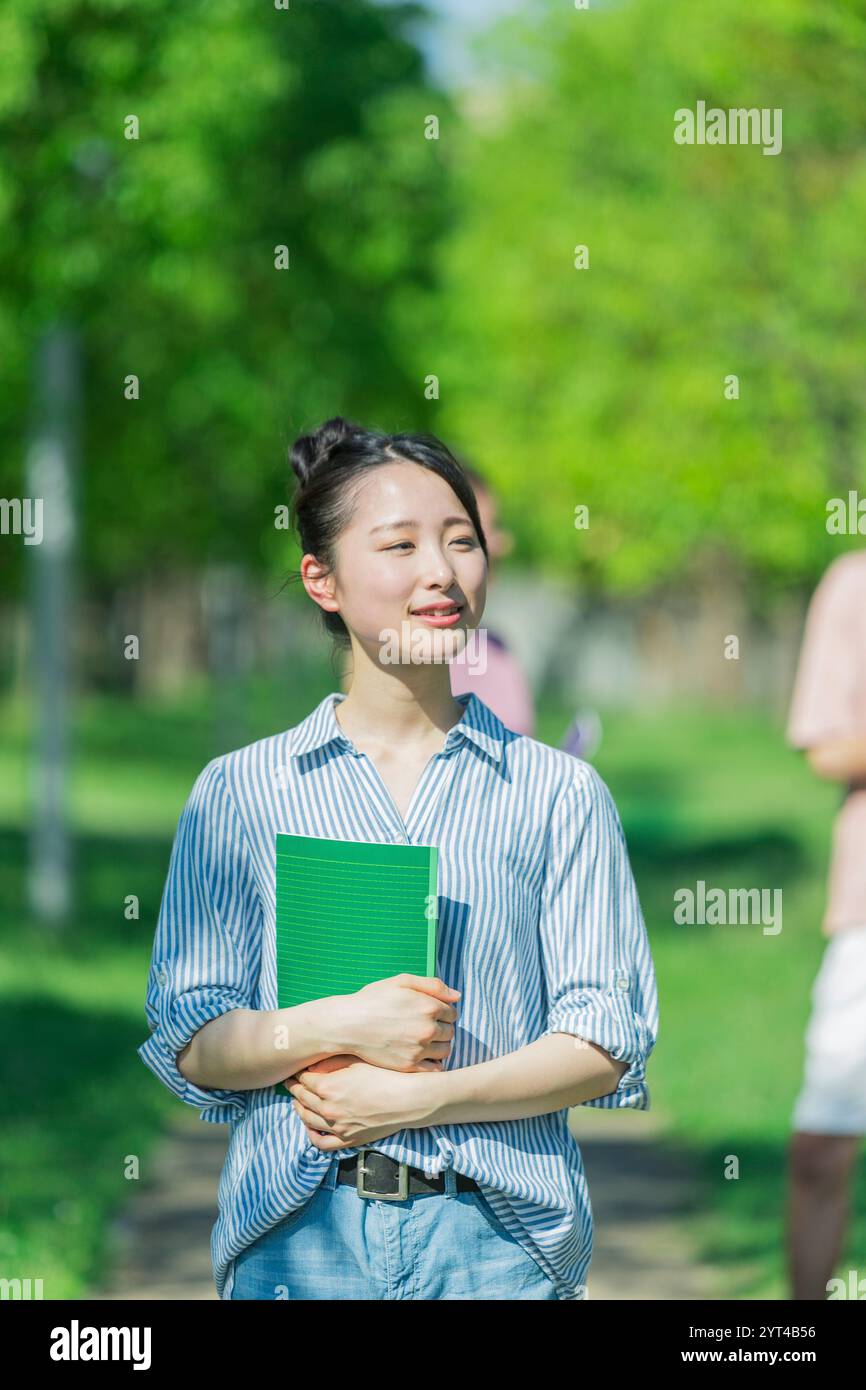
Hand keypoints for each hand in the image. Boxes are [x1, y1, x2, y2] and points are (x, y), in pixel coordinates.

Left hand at [284, 1055, 436, 1151]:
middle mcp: (328, 1108)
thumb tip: (314, 1064)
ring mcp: (336, 1127)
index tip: (296, 1068)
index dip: (298, 1072)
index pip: (303, 1079)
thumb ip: (332, 1062)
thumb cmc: (385, 1076)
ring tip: (298, 1100)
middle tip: (291, 1081)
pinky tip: (310, 1126)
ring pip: (306, 1119)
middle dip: (294, 1088)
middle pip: (301, 1097)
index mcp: (328, 1087)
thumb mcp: (357, 1062)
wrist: (407, 1099)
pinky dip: (311, 1135)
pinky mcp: (347, 1140)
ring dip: (298, 1108)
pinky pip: (321, 1143)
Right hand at [332, 973, 459, 1072]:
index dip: (443, 1012)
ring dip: (438, 1045)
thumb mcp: (402, 982)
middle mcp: (428, 1029)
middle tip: (424, 1026)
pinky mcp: (409, 1066)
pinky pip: (435, 1068)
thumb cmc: (374, 999)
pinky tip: (421, 1056)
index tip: (430, 1013)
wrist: (348, 1024)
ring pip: (445, 1050)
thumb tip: (458, 996)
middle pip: (450, 1032)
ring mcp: (419, 1050)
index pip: (452, 1013)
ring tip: (422, 1040)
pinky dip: (433, 1063)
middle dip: (441, 1028)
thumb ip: (433, 985)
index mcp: (429, 1006)